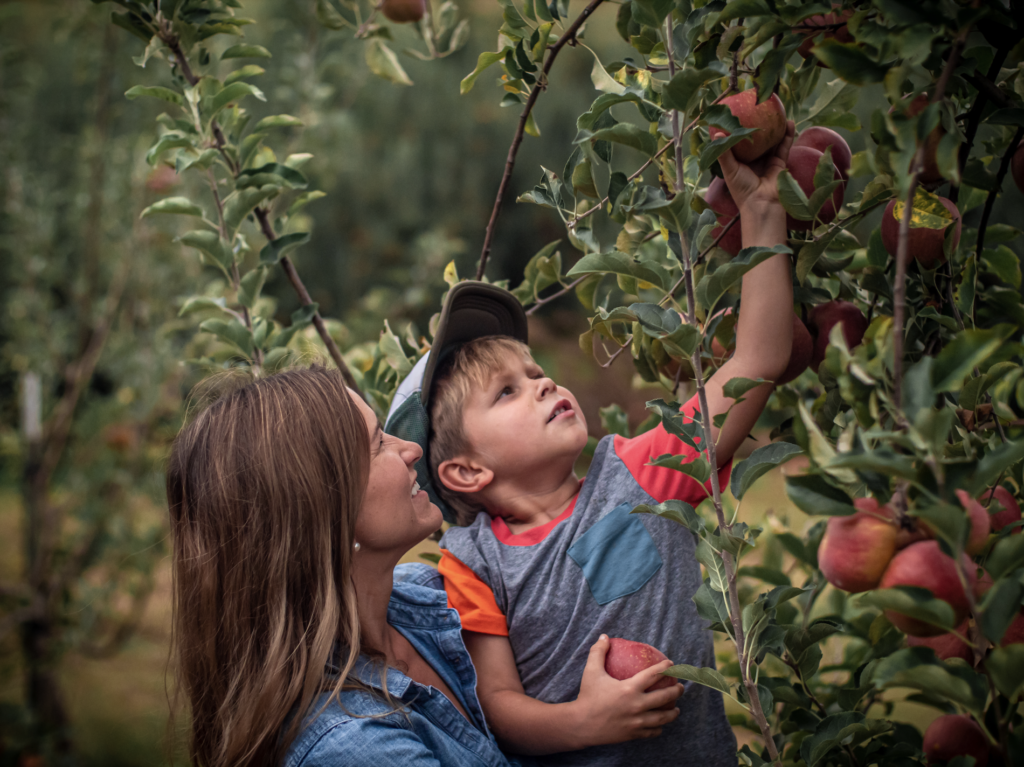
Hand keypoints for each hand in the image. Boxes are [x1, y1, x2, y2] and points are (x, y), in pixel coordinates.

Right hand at [569, 634, 683, 747]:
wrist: (581, 725)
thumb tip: (604, 636)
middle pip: (664, 697)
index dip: (665, 667)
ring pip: (662, 718)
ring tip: (677, 710)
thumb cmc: (587, 696)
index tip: (671, 664)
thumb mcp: (591, 671)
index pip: (653, 674)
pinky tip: (661, 725)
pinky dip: (659, 728)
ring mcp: (637, 722)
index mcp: (629, 688)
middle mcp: (637, 705)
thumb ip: (598, 652)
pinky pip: (653, 731)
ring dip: (673, 713)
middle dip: (676, 691)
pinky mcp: (634, 734)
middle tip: (681, 687)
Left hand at [718, 120, 794, 216]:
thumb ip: (724, 152)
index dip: (738, 130)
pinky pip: (784, 146)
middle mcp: (753, 160)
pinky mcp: (780, 163)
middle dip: (758, 125)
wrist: (762, 204)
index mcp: (739, 162)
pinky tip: (789, 122)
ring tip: (777, 111)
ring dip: (775, 127)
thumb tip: (716, 132)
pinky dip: (788, 135)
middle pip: (756, 140)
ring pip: (772, 141)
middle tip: (759, 108)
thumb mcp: (729, 169)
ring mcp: (767, 161)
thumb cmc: (742, 188)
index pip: (738, 143)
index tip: (738, 114)